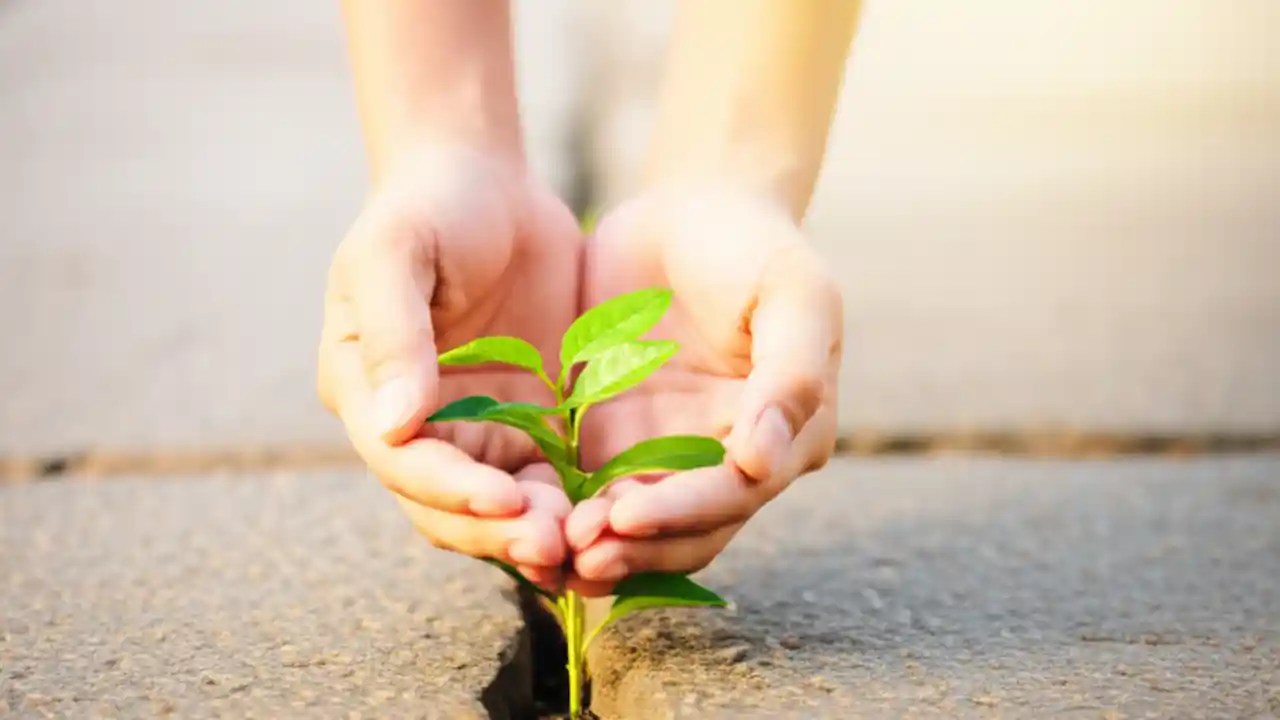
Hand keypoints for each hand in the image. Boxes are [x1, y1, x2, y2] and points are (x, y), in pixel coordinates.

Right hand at [318, 147, 578, 587]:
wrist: (483, 175)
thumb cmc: (427, 206)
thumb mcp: (396, 255)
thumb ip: (395, 336)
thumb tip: (394, 425)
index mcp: (364, 392)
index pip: (403, 462)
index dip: (450, 490)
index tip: (505, 499)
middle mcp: (415, 425)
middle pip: (447, 504)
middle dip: (496, 531)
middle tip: (555, 548)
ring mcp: (473, 427)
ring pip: (498, 505)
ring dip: (536, 530)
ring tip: (585, 546)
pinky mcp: (527, 420)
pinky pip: (549, 476)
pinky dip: (573, 502)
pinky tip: (610, 515)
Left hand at [565, 186, 842, 594]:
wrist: (692, 207)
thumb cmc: (756, 246)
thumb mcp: (794, 294)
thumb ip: (791, 375)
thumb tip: (765, 462)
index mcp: (787, 435)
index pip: (736, 493)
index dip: (683, 512)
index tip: (626, 515)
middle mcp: (732, 460)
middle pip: (688, 530)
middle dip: (636, 548)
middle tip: (579, 550)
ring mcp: (671, 454)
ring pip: (640, 527)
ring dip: (599, 546)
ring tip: (548, 550)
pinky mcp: (616, 441)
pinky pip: (591, 493)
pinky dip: (565, 515)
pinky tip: (526, 521)